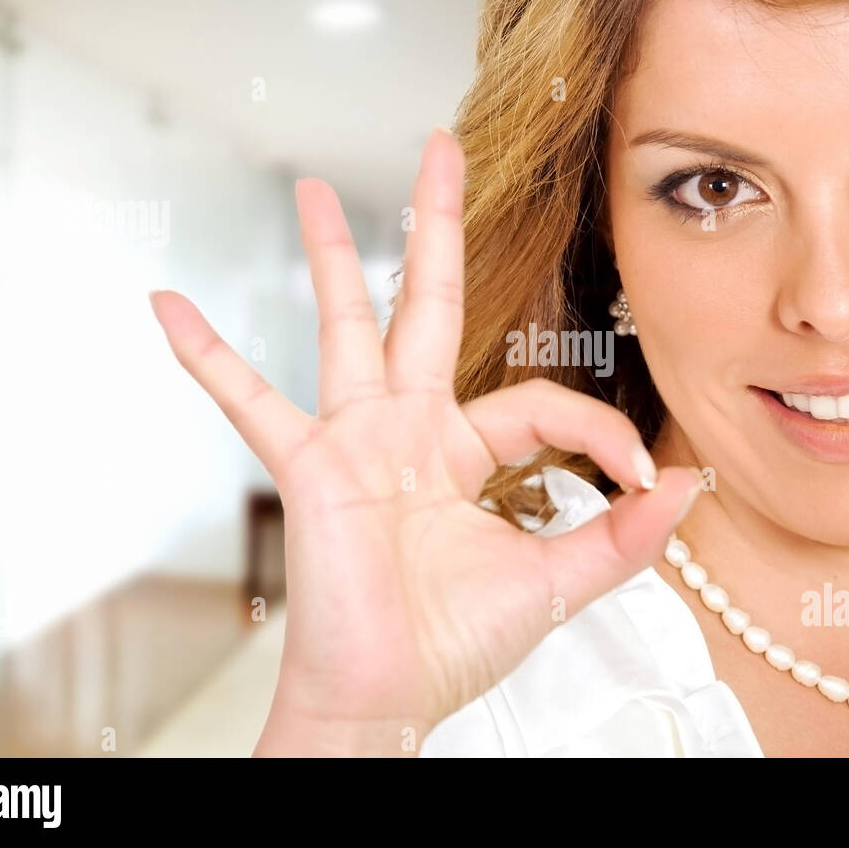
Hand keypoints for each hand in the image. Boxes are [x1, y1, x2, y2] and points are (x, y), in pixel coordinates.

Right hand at [149, 128, 701, 755]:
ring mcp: (356, 441)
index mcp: (466, 451)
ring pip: (348, 326)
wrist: (387, 696)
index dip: (599, 429)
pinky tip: (168, 307)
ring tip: (313, 188)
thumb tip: (680, 486)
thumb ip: (621, 536)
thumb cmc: (455, 644)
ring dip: (332, 256)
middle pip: (428, 305)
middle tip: (440, 151)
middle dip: (436, 228)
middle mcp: (409, 431)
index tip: (638, 474)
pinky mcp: (311, 468)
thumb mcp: (558, 584)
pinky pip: (249, 402)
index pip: (540, 400)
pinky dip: (209, 357)